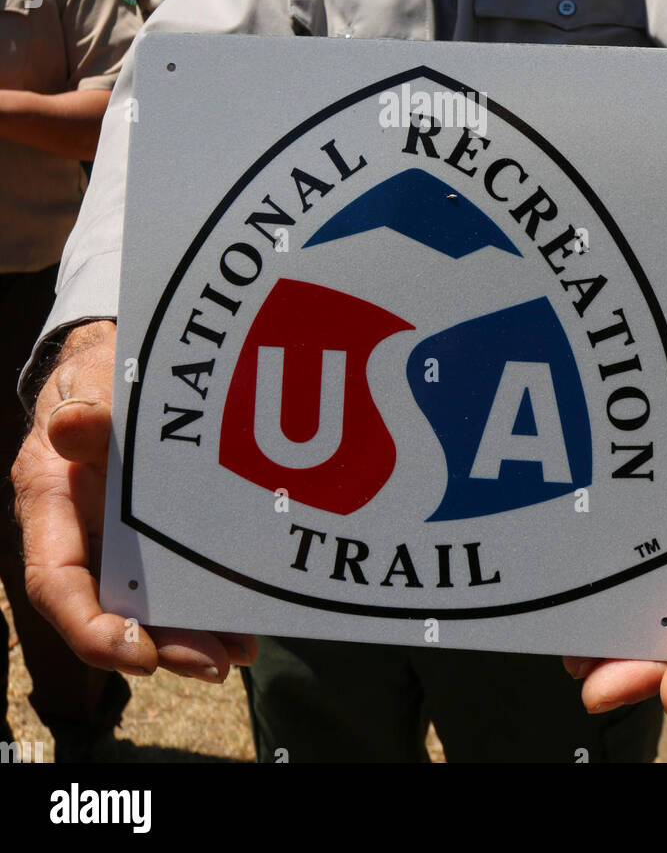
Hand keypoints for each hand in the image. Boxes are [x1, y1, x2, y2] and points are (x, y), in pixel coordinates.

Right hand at [12, 320, 256, 681]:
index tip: (136, 654)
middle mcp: (86, 535)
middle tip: (212, 664)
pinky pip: (183, 577)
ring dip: (193, 634)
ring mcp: (125, 539)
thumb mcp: (88, 383)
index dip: (92, 627)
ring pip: (152, 604)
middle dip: (161, 644)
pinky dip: (213, 603)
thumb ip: (85, 410)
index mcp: (52, 506)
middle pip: (113, 609)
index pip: (58, 583)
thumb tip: (71, 426)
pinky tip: (250, 622)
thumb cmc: (99, 375)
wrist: (123, 366)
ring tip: (238, 654)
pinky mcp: (162, 535)